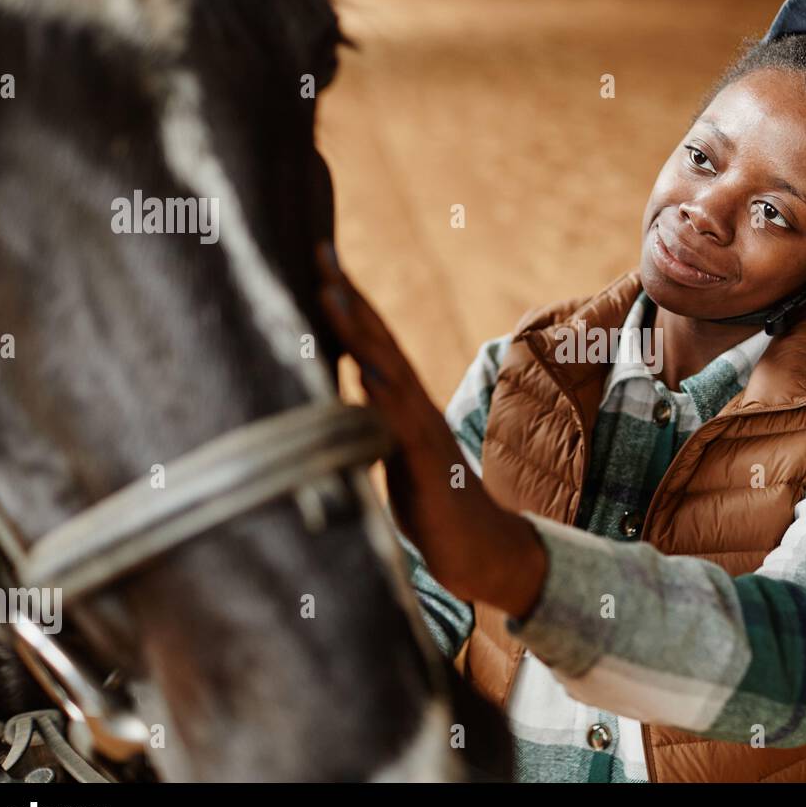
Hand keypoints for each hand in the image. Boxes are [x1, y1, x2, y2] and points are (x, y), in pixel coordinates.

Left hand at [316, 243, 547, 616]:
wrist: (484, 553)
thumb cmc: (436, 511)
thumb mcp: (393, 460)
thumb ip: (372, 427)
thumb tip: (343, 400)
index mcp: (403, 408)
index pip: (373, 345)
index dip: (348, 305)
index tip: (321, 263)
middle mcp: (415, 410)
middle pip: (380, 342)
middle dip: (349, 297)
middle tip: (321, 252)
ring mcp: (423, 433)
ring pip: (387, 371)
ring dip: (359, 332)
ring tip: (331, 293)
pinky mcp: (426, 466)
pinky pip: (401, 425)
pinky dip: (382, 396)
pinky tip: (362, 371)